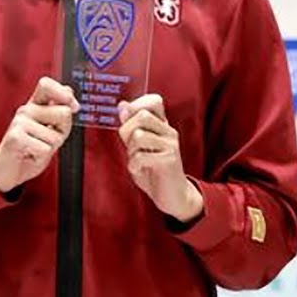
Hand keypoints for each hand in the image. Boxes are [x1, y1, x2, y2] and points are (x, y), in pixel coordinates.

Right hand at [0, 77, 79, 192]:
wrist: (8, 170)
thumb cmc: (30, 150)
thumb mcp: (51, 130)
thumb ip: (60, 112)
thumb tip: (69, 91)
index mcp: (35, 104)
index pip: (47, 85)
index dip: (63, 93)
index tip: (74, 107)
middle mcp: (26, 110)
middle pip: (63, 112)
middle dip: (63, 131)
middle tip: (47, 140)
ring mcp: (19, 122)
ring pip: (55, 136)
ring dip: (50, 148)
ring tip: (36, 149)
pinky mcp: (15, 136)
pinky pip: (44, 149)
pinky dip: (41, 157)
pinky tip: (29, 155)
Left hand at [118, 94, 202, 222]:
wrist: (173, 196)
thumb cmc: (154, 171)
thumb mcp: (139, 147)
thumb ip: (131, 127)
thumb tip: (122, 105)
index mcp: (162, 126)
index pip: (154, 100)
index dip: (137, 105)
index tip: (129, 120)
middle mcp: (169, 132)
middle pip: (142, 115)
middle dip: (127, 131)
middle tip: (130, 147)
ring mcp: (171, 145)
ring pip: (139, 135)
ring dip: (131, 151)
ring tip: (137, 160)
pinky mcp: (169, 160)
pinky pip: (140, 156)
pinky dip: (134, 166)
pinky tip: (140, 170)